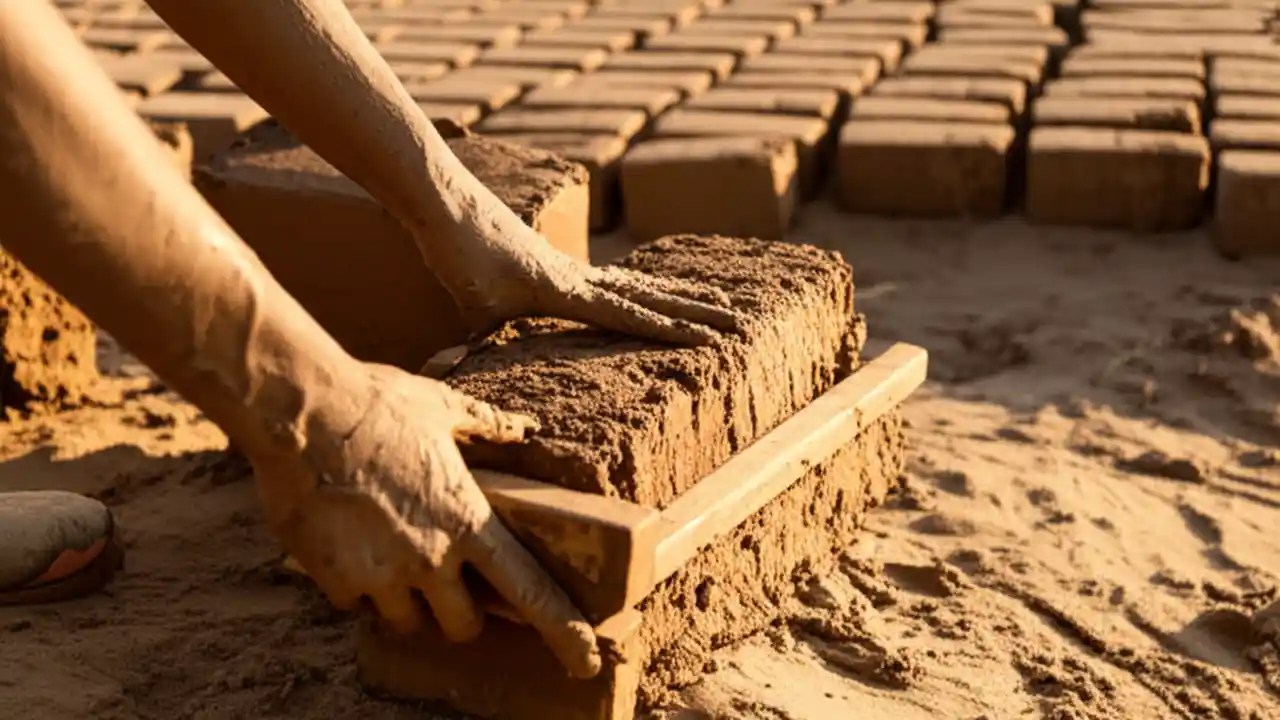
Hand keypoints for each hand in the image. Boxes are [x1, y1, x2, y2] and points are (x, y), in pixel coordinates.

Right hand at [251, 364, 600, 677]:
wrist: (300, 412)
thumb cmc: (376, 403)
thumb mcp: (442, 407)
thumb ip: (487, 427)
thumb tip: (523, 427)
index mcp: (468, 520)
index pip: (530, 591)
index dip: (565, 631)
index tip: (585, 660)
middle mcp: (431, 557)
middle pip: (465, 626)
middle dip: (462, 614)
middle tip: (449, 583)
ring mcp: (382, 574)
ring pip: (408, 621)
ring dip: (408, 603)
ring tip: (392, 558)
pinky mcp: (336, 580)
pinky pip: (356, 604)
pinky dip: (358, 587)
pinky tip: (348, 547)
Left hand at [419, 199, 741, 344]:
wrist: (446, 201)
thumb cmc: (458, 253)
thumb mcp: (472, 304)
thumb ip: (484, 340)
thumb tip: (469, 375)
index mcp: (567, 291)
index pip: (630, 316)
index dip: (672, 331)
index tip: (713, 341)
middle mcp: (579, 277)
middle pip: (651, 295)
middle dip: (697, 310)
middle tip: (739, 319)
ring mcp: (570, 268)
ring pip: (638, 284)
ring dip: (678, 294)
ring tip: (716, 299)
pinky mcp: (554, 263)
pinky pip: (612, 280)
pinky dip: (640, 287)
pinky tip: (646, 290)